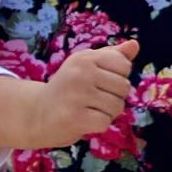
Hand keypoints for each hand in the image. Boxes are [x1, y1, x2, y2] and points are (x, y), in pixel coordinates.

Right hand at [0, 40, 134, 154]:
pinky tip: (82, 121)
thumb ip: (112, 56)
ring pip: (116, 106)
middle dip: (113, 98)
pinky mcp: (74, 117)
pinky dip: (97, 126)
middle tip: (91, 100)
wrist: (36, 114)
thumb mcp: (87, 67)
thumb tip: (135, 44)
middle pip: (123, 87)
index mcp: (85, 57)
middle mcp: (80, 73)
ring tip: (87, 110)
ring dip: (106, 113)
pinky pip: (105, 122)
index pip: (124, 65)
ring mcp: (76, 95)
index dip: (117, 78)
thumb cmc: (67, 89)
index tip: (99, 83)